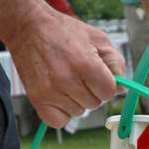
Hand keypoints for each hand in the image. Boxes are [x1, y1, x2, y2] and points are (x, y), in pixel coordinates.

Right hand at [6, 7, 125, 128]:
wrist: (27, 27)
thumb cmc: (64, 32)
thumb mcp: (97, 39)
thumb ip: (116, 63)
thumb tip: (122, 88)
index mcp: (85, 63)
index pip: (109, 92)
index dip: (106, 83)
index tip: (96, 74)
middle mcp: (67, 79)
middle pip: (95, 104)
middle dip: (91, 90)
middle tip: (78, 73)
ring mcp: (50, 91)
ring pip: (78, 112)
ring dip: (76, 100)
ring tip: (65, 79)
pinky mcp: (36, 99)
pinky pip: (59, 121)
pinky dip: (61, 112)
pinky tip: (59, 95)